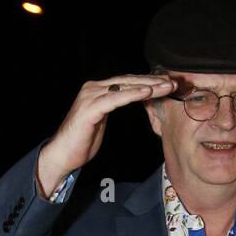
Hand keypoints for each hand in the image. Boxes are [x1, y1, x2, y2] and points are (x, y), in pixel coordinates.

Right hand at [37, 74, 175, 194]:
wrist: (63, 154)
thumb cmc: (82, 141)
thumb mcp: (102, 121)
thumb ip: (113, 107)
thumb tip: (126, 102)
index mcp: (97, 90)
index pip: (127, 82)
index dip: (147, 82)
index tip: (167, 84)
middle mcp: (93, 88)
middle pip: (128, 81)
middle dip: (152, 81)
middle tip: (173, 82)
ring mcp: (91, 96)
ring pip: (124, 86)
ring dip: (147, 85)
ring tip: (166, 86)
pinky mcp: (90, 108)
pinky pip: (115, 98)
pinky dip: (132, 94)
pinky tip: (147, 92)